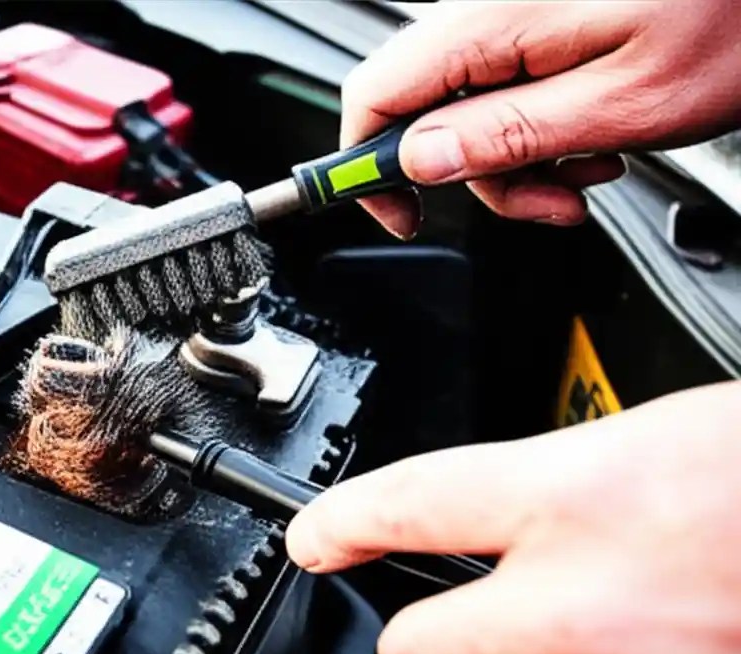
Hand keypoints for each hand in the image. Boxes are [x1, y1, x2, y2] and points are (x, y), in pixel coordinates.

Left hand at [286, 380, 740, 653]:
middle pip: (419, 648)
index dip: (342, 523)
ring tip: (593, 641)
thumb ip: (552, 488)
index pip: (410, 503)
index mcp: (582, 490)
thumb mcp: (654, 444)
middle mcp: (588, 600)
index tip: (314, 540)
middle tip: (469, 612)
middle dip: (432, 635)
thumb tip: (477, 521)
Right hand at [342, 0, 740, 237]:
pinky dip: (543, 125)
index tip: (396, 214)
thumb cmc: (736, 21)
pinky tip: (595, 134)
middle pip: (424, 111)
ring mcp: (517, 14)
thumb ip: (509, 134)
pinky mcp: (543, 21)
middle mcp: (491, 8)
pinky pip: (510, 85)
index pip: (376, 96)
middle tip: (544, 201)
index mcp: (494, 20)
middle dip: (478, 175)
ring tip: (589, 167)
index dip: (368, 167)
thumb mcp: (620, 103)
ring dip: (521, 158)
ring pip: (470, 108)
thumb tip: (419, 162)